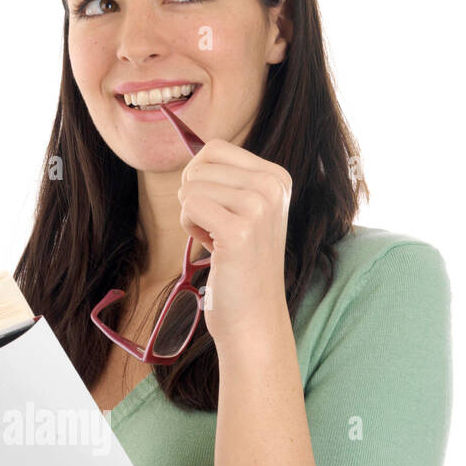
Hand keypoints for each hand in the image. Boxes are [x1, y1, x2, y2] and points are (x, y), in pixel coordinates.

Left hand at [177, 138, 291, 346]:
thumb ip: (226, 180)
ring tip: (217, 240)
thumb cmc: (240, 266)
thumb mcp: (244, 211)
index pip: (214, 149)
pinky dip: (189, 228)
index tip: (217, 210)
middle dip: (194, 199)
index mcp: (277, 177)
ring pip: (191, 187)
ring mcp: (259, 207)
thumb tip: (191, 151)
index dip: (199, 178)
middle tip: (217, 230)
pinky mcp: (239, 230)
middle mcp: (273, 186)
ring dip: (191, 216)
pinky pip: (188, 207)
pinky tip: (212, 248)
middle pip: (200, 166)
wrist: (253, 316)